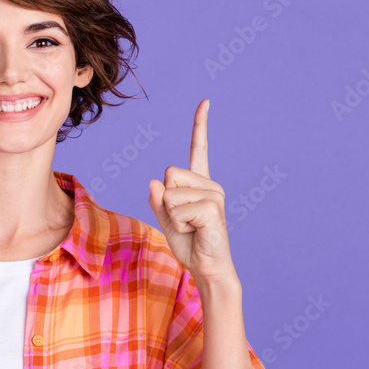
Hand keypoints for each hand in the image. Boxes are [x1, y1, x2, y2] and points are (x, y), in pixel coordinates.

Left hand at [148, 99, 235, 284]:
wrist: (206, 267)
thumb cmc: (189, 243)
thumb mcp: (166, 219)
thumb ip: (158, 199)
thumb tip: (155, 181)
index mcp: (199, 183)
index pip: (199, 148)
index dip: (200, 125)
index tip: (205, 101)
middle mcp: (210, 184)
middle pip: (169, 173)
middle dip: (166, 200)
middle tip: (184, 221)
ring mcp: (214, 195)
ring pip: (170, 193)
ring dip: (172, 216)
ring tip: (191, 228)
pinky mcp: (213, 209)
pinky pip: (178, 209)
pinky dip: (179, 224)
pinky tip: (196, 232)